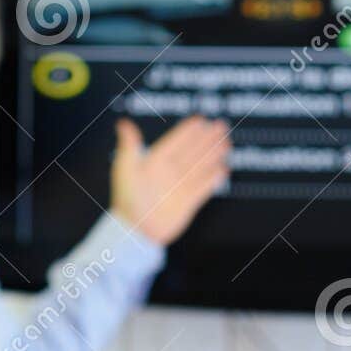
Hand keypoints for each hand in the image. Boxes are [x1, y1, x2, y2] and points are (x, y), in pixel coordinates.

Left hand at [110, 115, 230, 245]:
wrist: (136, 231)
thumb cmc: (127, 200)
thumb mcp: (126, 168)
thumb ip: (129, 146)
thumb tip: (123, 123)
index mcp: (155, 162)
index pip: (176, 142)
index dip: (188, 131)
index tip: (200, 120)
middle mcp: (169, 173)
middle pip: (192, 152)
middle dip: (207, 139)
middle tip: (221, 126)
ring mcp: (179, 187)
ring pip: (200, 167)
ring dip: (213, 155)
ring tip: (226, 144)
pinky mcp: (187, 203)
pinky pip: (203, 188)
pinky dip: (213, 179)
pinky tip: (224, 170)